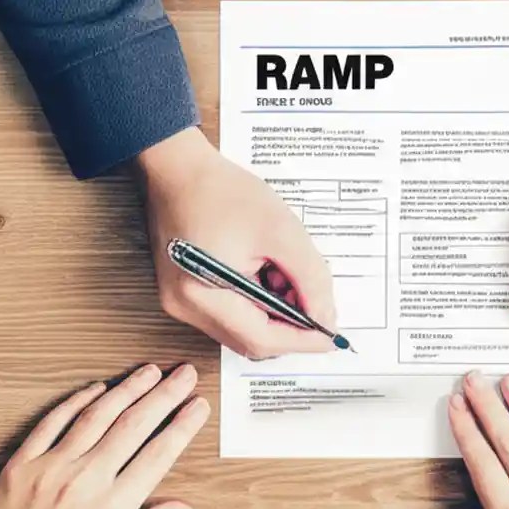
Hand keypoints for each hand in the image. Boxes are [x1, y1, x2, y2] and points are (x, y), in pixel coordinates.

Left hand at [0, 364, 209, 508]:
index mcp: (112, 508)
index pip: (158, 454)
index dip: (182, 425)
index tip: (199, 405)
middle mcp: (84, 480)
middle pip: (134, 425)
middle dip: (164, 395)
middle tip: (184, 374)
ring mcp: (50, 468)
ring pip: (97, 416)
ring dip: (127, 389)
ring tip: (150, 371)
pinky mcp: (21, 465)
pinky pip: (52, 423)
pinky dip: (76, 401)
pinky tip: (97, 388)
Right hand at [137, 127, 336, 358]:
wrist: (178, 167)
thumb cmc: (221, 191)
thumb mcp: (281, 232)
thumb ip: (310, 278)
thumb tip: (325, 317)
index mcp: (201, 294)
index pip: (261, 338)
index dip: (301, 340)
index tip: (330, 336)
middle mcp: (185, 307)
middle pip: (250, 341)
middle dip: (288, 327)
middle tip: (314, 301)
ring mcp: (181, 303)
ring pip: (241, 331)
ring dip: (272, 315)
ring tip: (284, 275)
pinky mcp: (185, 294)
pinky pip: (228, 316)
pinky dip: (255, 305)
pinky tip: (265, 275)